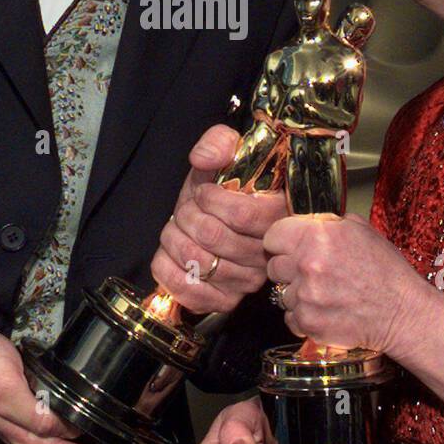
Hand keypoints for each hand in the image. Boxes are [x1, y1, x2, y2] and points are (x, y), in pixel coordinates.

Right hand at [0, 319, 161, 443]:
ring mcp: (32, 426)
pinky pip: (69, 430)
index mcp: (31, 440)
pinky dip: (93, 430)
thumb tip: (75, 430)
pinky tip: (105, 416)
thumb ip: (39, 414)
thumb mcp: (7, 389)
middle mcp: (34, 440)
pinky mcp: (31, 407)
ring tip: (138, 440)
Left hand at [150, 124, 286, 314]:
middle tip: (186, 209)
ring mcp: (247, 282)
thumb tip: (203, 158)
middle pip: (213, 238)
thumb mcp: (226, 153)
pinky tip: (169, 253)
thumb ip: (219, 143)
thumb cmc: (223, 186)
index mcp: (277, 216)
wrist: (213, 216)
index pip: (241, 214)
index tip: (202, 191)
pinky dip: (166, 268)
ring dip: (173, 238)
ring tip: (179, 228)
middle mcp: (267, 254)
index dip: (210, 199)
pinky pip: (188, 291)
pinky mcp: (225, 301)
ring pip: (197, 261)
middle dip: (186, 216)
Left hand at [263, 212, 419, 354]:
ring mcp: (306, 296)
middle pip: (273, 266)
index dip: (281, 242)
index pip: (272, 235)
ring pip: (281, 294)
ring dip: (297, 294)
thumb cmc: (386, 271)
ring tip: (325, 294)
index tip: (289, 248)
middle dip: (288, 269)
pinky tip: (326, 310)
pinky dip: (304, 317)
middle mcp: (308, 264)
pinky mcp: (308, 322)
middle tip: (313, 273)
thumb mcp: (361, 230)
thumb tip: (304, 222)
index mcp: (318, 236)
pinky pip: (290, 317)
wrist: (403, 312)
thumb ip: (326, 224)